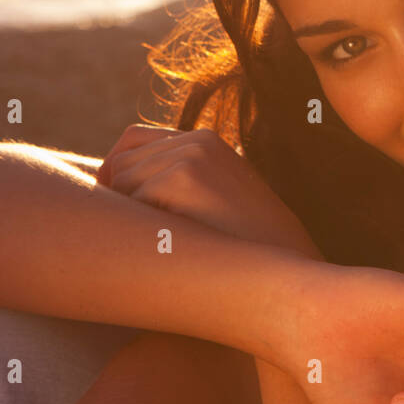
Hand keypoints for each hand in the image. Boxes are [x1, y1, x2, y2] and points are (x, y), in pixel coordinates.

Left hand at [98, 123, 310, 248]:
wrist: (288, 264)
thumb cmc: (247, 246)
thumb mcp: (218, 199)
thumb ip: (179, 182)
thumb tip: (114, 187)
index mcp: (205, 140)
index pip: (132, 140)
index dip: (117, 172)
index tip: (119, 210)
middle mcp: (197, 139)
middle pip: (119, 161)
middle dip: (117, 197)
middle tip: (136, 237)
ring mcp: (191, 156)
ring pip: (120, 182)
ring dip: (129, 216)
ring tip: (158, 246)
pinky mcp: (184, 178)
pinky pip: (130, 202)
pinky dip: (140, 229)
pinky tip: (166, 250)